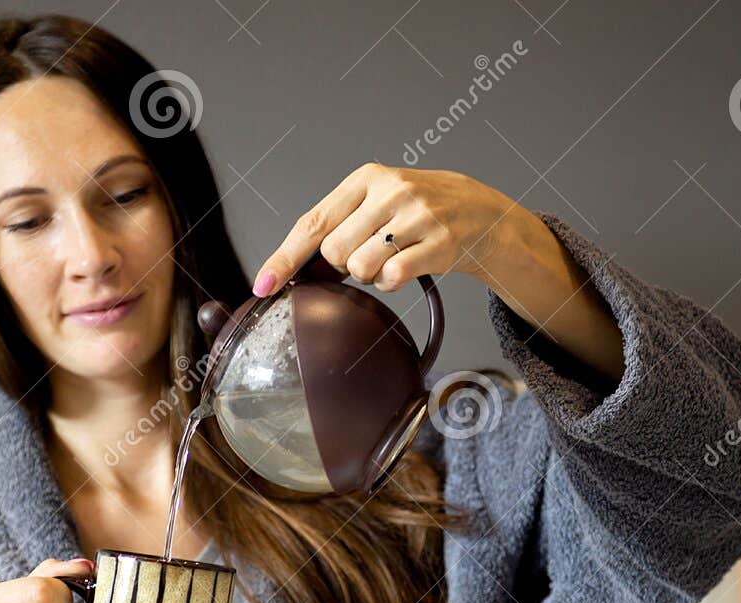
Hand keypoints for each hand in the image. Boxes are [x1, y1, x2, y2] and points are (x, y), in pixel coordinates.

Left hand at [252, 164, 525, 296]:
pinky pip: (392, 278)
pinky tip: (408, 266)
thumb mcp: (376, 199)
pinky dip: (393, 282)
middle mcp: (389, 190)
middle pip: (334, 253)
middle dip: (345, 264)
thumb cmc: (415, 210)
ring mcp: (416, 215)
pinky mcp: (438, 242)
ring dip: (371, 275)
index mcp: (366, 177)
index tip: (262, 286)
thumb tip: (291, 269)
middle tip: (371, 251)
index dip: (283, 258)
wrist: (478, 211)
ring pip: (361, 268)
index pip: (312, 223)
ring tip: (393, 257)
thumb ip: (338, 223)